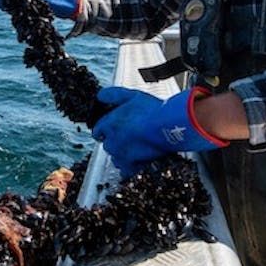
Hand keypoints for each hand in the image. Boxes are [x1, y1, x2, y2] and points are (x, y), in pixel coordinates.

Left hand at [92, 86, 226, 175]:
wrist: (168, 127)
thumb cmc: (152, 111)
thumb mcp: (131, 96)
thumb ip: (112, 95)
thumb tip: (101, 96)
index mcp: (108, 124)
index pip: (98, 131)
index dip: (105, 130)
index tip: (112, 129)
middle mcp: (111, 141)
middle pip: (107, 144)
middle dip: (115, 141)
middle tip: (129, 136)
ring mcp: (121, 155)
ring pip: (116, 157)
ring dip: (122, 153)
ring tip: (136, 147)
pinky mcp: (132, 165)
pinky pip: (126, 169)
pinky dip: (131, 166)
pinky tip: (139, 159)